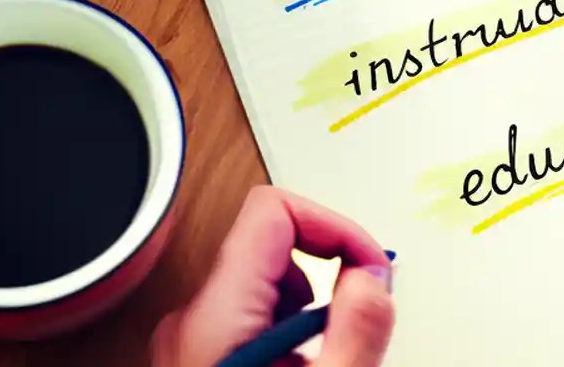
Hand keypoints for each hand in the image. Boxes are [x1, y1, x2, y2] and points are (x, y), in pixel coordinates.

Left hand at [152, 186, 394, 366]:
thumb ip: (355, 331)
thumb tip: (372, 277)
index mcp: (212, 317)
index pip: (272, 211)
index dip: (335, 227)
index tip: (371, 267)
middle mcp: (191, 320)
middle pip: (274, 247)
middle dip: (333, 275)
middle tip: (366, 316)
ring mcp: (190, 343)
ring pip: (269, 286)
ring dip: (316, 310)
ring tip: (336, 357)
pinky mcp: (200, 360)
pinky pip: (255, 319)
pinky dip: (294, 335)